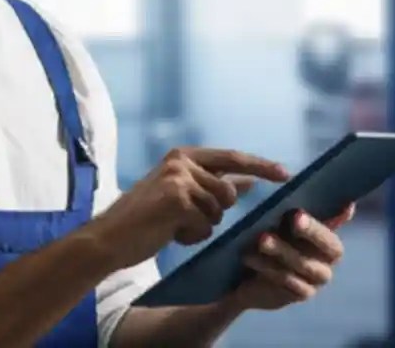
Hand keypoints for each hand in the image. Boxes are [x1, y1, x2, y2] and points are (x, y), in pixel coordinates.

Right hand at [88, 147, 288, 269]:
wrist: (108, 239)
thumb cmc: (145, 220)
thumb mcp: (181, 196)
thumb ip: (213, 185)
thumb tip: (248, 181)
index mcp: (183, 155)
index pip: (232, 157)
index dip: (261, 166)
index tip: (285, 173)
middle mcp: (181, 161)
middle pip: (228, 192)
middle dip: (215, 212)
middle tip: (185, 221)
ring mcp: (179, 178)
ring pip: (218, 210)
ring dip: (201, 226)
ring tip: (173, 226)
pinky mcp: (178, 200)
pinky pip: (205, 225)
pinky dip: (191, 236)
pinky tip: (169, 234)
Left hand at [227, 203, 355, 311]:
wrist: (244, 277)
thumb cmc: (263, 238)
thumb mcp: (271, 218)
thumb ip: (283, 203)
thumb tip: (288, 176)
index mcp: (326, 230)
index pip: (341, 218)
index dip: (343, 212)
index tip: (344, 202)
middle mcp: (329, 256)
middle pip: (330, 244)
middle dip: (312, 229)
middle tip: (295, 217)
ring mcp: (318, 277)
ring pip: (304, 263)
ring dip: (282, 250)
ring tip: (261, 239)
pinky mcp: (301, 294)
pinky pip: (288, 282)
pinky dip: (268, 268)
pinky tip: (250, 257)